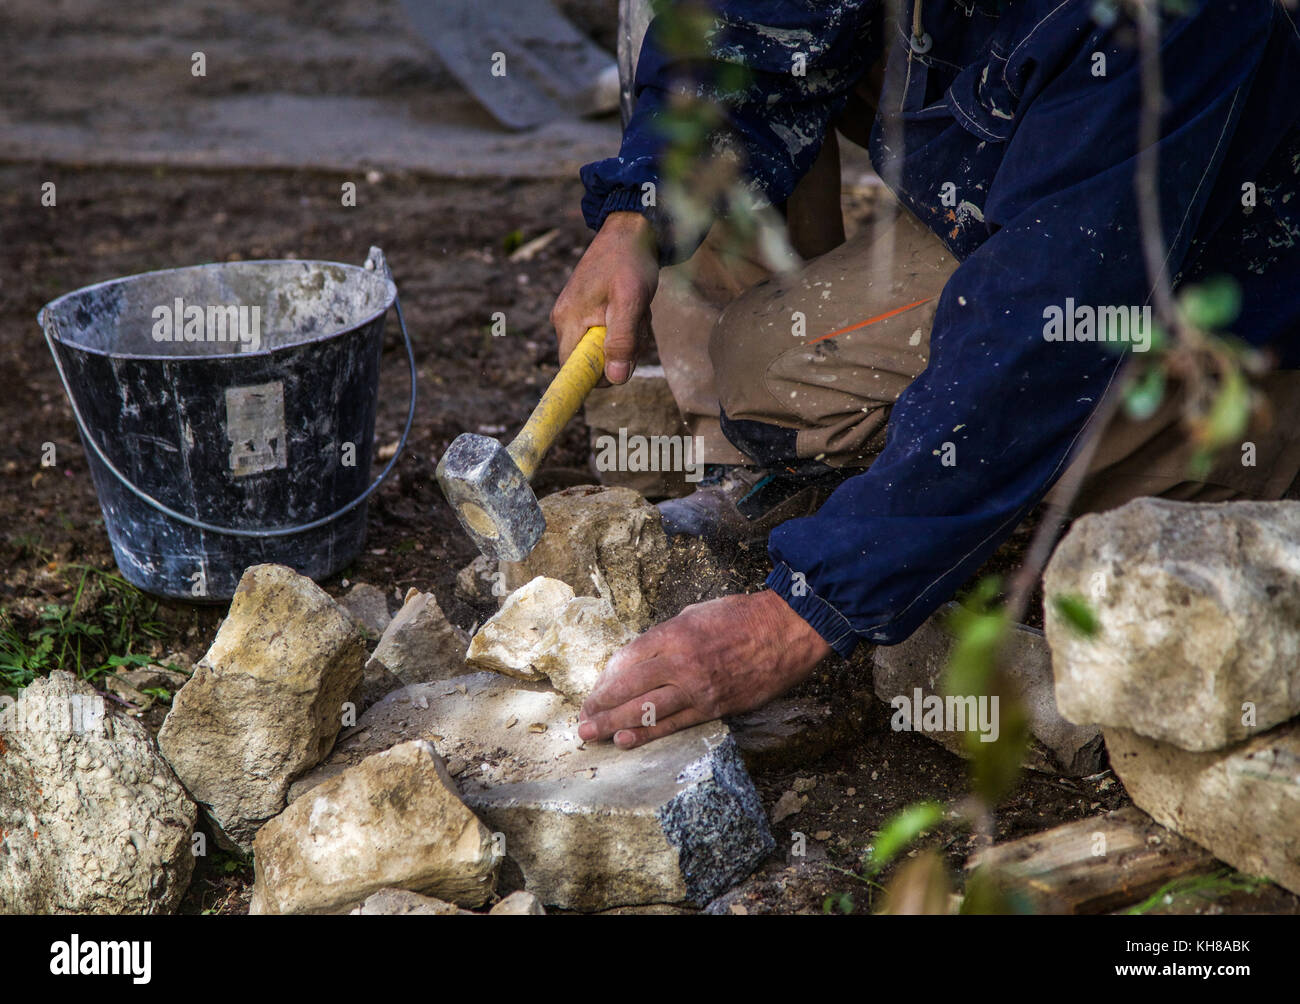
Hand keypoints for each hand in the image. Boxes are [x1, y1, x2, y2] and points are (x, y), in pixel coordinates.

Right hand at [550, 211, 657, 384]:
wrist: (630, 230)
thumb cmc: (630, 262)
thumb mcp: (631, 302)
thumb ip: (623, 341)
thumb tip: (615, 379)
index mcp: (567, 320)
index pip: (571, 370)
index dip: (595, 377)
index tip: (621, 365)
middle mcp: (564, 320)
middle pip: (591, 361)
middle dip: (619, 351)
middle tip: (637, 324)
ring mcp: (574, 314)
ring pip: (602, 348)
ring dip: (626, 337)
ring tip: (635, 310)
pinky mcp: (586, 310)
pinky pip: (605, 333)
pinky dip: (624, 326)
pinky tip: (631, 306)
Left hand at [578, 590, 832, 748]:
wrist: (785, 630)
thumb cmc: (740, 616)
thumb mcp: (695, 614)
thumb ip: (666, 636)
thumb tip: (639, 658)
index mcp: (675, 633)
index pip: (627, 658)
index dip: (606, 677)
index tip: (595, 689)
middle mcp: (681, 662)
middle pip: (630, 687)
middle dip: (601, 705)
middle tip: (582, 719)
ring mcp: (697, 687)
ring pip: (647, 710)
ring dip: (615, 724)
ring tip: (592, 734)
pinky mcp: (714, 706)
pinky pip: (675, 724)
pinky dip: (649, 734)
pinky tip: (627, 740)